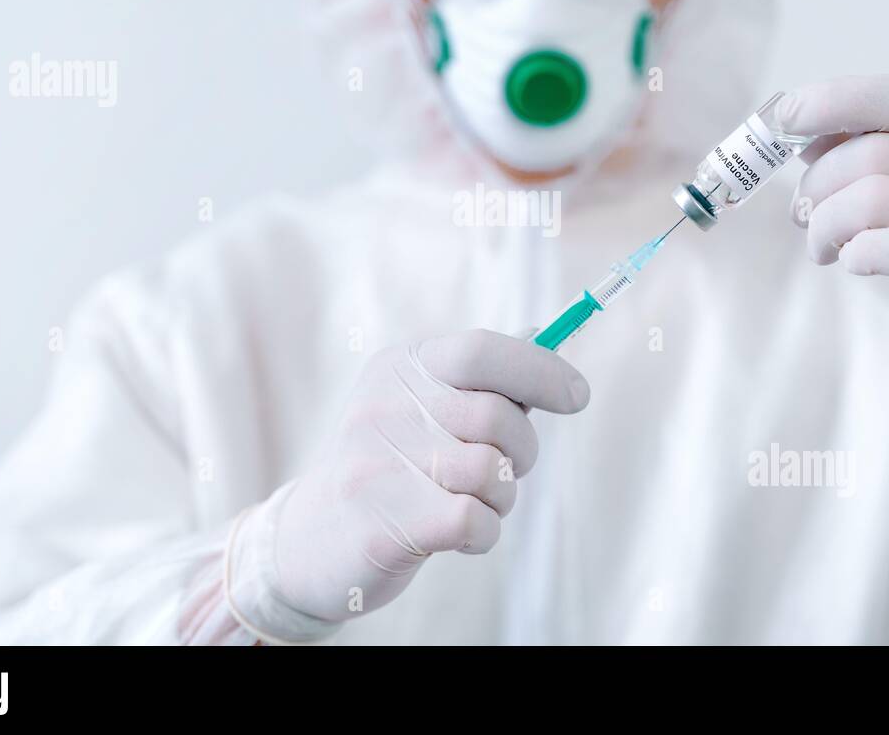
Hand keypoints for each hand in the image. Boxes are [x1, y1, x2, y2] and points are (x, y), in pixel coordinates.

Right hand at [273, 329, 588, 622]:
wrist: (310, 542)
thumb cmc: (392, 468)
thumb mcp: (423, 410)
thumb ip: (483, 384)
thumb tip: (549, 346)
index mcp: (400, 367)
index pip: (481, 350)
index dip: (539, 369)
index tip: (578, 396)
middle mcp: (383, 405)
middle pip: (497, 416)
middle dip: (522, 450)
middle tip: (505, 470)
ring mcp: (377, 462)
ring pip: (492, 471)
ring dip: (502, 498)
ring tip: (470, 503)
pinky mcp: (382, 520)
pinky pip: (476, 520)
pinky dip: (484, 534)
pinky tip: (457, 536)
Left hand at [777, 75, 888, 475]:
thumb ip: (885, 166)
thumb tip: (804, 136)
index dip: (829, 101)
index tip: (784, 120)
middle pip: (867, 153)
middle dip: (816, 186)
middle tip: (806, 219)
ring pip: (868, 198)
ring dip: (825, 226)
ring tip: (824, 249)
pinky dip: (856, 254)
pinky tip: (857, 265)